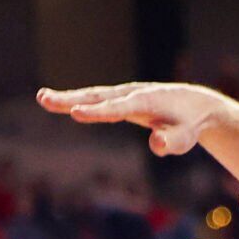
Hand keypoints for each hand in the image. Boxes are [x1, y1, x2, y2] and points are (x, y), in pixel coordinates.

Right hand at [37, 82, 219, 156]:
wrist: (195, 105)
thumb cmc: (188, 125)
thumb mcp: (184, 137)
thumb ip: (171, 141)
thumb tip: (157, 144)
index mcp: (145, 103)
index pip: (117, 109)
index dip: (97, 112)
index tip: (75, 113)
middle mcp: (131, 94)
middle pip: (97, 97)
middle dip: (71, 99)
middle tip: (44, 99)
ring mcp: (125, 94)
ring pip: (93, 95)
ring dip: (68, 97)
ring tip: (43, 97)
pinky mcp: (121, 99)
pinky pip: (96, 98)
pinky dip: (77, 99)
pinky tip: (59, 102)